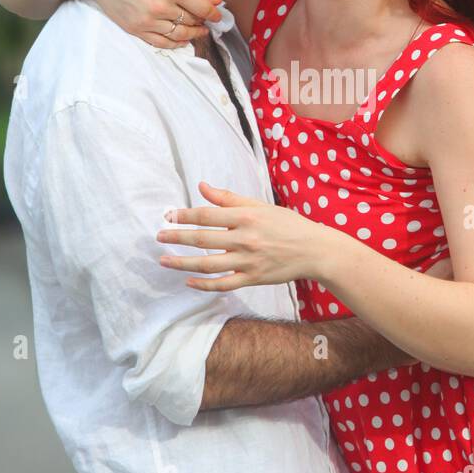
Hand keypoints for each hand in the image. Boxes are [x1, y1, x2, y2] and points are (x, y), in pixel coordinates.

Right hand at [87, 0, 224, 47]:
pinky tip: (182, 40)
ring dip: (192, 34)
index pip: (203, 8)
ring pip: (179, 35)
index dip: (214, 14)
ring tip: (198, 30)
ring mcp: (147, 20)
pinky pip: (161, 43)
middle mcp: (161, 6)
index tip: (218, 15)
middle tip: (206, 20)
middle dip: (203, 21)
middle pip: (192, 21)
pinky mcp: (135, 29)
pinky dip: (175, 44)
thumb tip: (217, 1)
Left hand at [157, 182, 331, 289]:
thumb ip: (229, 198)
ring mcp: (248, 261)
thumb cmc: (287, 224)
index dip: (184, 215)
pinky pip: (224, 284)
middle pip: (203, 239)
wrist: (314, 250)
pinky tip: (189, 282)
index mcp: (246, 217)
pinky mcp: (253, 279)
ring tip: (164, 260)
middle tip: (158, 236)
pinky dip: (204, 285)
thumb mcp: (260, 206)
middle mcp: (245, 239)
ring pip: (208, 264)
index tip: (168, 216)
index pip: (207, 215)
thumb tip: (202, 187)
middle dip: (176, 238)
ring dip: (182, 263)